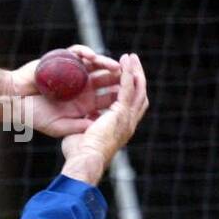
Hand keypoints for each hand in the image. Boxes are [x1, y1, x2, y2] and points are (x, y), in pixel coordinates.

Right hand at [10, 43, 121, 138]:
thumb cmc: (35, 116)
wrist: (17, 102)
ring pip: (96, 64)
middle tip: (127, 78)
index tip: (127, 97)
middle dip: (117, 78)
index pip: (106, 97)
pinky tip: (92, 58)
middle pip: (105, 79)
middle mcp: (82, 86)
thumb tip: (98, 128)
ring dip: (106, 64)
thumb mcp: (59, 127)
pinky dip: (86, 53)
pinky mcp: (65, 60)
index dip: (117, 96)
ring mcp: (74, 72)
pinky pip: (79, 52)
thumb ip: (78, 127)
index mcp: (84, 102)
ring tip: (114, 67)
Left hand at [60, 53, 148, 184]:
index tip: (125, 81)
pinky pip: (128, 86)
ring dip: (134, 71)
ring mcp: (127, 117)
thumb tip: (81, 119)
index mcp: (120, 130)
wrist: (83, 161)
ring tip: (130, 57)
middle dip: (137, 78)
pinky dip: (128, 72)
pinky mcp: (121, 112)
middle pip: (139, 95)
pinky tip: (125, 60)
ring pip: (137, 88)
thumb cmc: (79, 155)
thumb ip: (85, 124)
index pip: (131, 108)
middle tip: (133, 63)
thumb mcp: (84, 136)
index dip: (130, 93)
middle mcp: (128, 123)